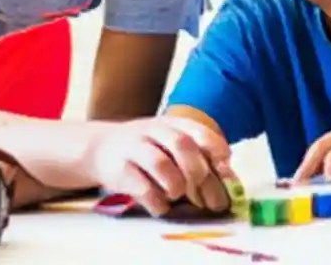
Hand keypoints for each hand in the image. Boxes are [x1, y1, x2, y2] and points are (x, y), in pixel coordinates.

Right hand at [84, 116, 233, 216]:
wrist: (99, 149)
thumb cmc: (146, 150)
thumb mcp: (169, 144)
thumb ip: (198, 157)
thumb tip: (230, 179)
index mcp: (170, 124)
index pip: (196, 129)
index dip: (214, 146)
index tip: (225, 164)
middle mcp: (152, 131)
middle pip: (181, 144)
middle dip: (197, 169)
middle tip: (202, 190)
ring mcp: (133, 148)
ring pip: (160, 163)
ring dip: (176, 184)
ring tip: (176, 194)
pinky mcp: (118, 170)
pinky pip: (142, 187)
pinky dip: (157, 201)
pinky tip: (160, 205)